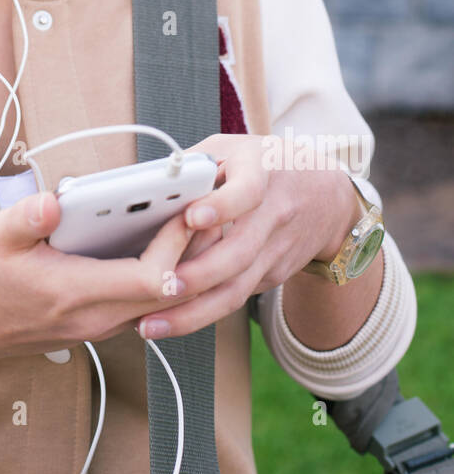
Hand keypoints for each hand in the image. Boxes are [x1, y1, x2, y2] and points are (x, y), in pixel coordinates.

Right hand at [0, 188, 202, 364]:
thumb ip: (26, 218)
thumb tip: (55, 201)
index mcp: (76, 292)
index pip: (150, 278)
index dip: (175, 245)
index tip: (183, 208)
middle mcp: (98, 316)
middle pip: (170, 292)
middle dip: (192, 251)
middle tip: (204, 208)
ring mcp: (102, 325)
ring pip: (163, 302)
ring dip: (182, 265)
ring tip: (191, 220)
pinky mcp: (101, 324)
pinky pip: (147, 304)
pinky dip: (163, 276)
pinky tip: (159, 243)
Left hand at [135, 134, 358, 340]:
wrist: (327, 196)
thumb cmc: (265, 165)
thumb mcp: (233, 149)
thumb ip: (194, 164)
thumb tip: (146, 184)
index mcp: (261, 172)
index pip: (247, 191)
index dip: (221, 206)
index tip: (191, 218)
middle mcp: (273, 214)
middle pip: (239, 253)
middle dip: (198, 275)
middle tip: (160, 287)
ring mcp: (275, 250)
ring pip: (237, 289)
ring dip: (193, 312)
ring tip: (150, 324)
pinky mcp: (272, 276)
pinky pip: (236, 297)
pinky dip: (202, 312)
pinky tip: (168, 321)